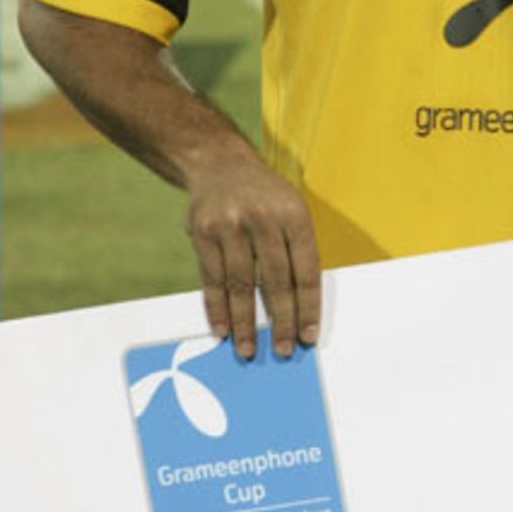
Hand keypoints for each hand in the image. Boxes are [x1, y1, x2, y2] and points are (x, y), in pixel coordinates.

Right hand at [185, 152, 321, 360]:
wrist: (219, 161)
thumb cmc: (264, 195)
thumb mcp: (292, 208)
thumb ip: (297, 250)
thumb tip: (301, 307)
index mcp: (295, 215)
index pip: (307, 271)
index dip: (308, 307)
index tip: (308, 336)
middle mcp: (265, 219)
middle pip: (277, 281)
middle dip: (281, 321)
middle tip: (283, 350)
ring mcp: (231, 225)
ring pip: (241, 284)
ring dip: (246, 322)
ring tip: (249, 348)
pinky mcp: (203, 232)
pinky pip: (212, 279)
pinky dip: (217, 308)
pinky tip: (223, 328)